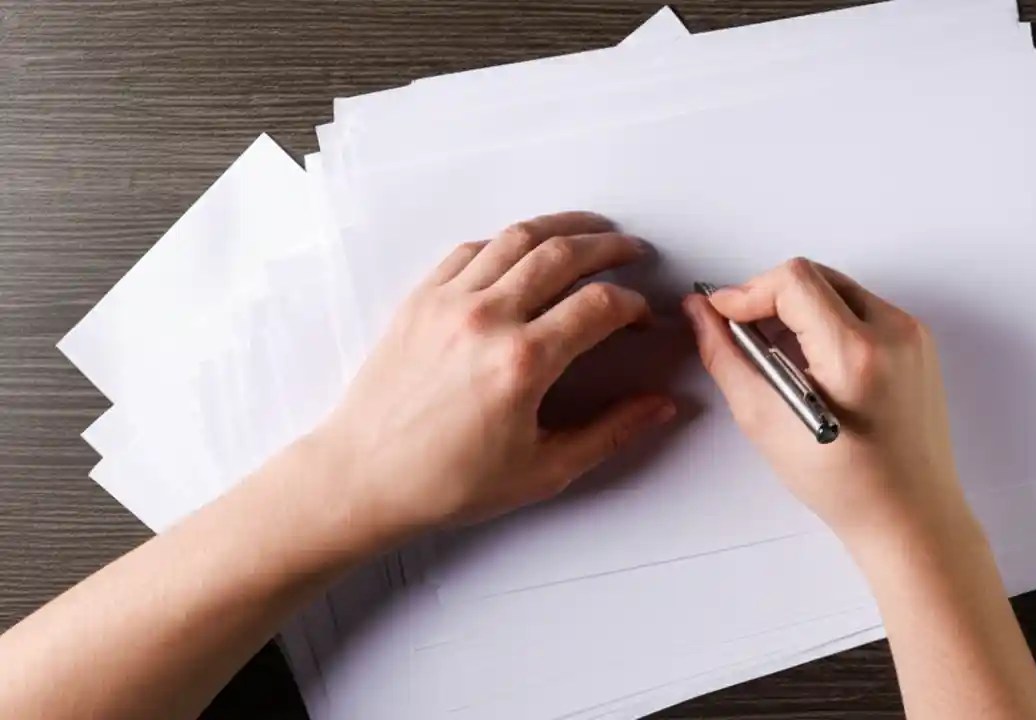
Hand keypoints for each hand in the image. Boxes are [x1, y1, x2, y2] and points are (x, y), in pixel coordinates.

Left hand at [310, 211, 675, 552]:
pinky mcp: (420, 299)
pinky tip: (525, 249)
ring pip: (518, 238)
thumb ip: (611, 433)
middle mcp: (486, 319)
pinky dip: (507, 241)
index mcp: (522, 363)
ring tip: (591, 229)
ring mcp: (449, 302)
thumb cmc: (447, 482)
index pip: (599, 305)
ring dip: (563, 227)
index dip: (633, 305)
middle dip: (609, 247)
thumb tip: (660, 407)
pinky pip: (472, 250)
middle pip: (564, 254)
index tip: (641, 317)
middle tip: (632, 251)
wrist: (364, 477)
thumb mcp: (544, 471)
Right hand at [683, 258, 975, 551]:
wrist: (910, 517)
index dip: (748, 291)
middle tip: (745, 332)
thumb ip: (727, 358)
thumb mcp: (766, 422)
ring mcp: (913, 335)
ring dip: (799, 307)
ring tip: (779, 354)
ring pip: (837, 288)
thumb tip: (701, 314)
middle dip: (770, 296)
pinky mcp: (918, 344)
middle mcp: (894, 333)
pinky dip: (828, 321)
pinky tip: (813, 363)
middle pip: (815, 276)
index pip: (794, 281)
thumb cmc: (846, 485)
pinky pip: (862, 308)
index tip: (723, 312)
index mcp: (856, 354)